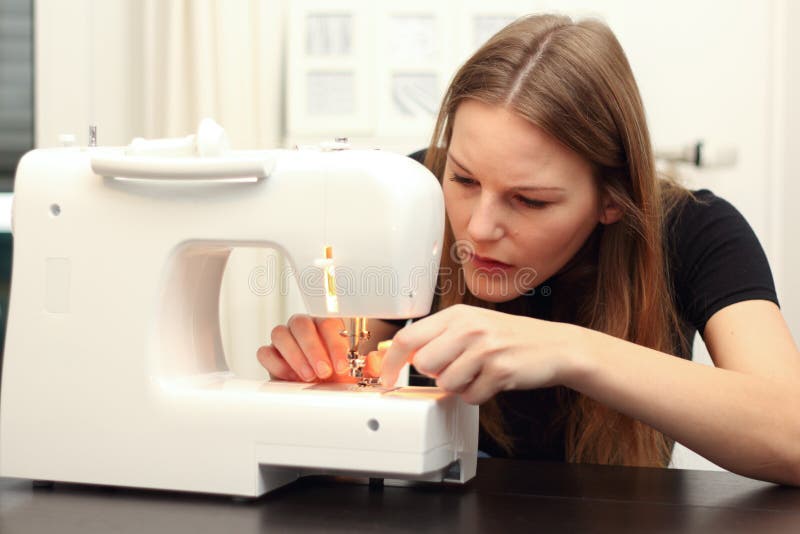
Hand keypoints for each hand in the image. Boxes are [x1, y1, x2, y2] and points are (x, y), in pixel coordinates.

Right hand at [256, 315, 381, 382]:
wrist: (319, 390)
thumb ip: (371, 365)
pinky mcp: (271, 355)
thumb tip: (377, 358)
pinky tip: (290, 376)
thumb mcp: (359, 373)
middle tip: (324, 372)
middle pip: (301, 324)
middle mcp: (304, 328)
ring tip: (309, 376)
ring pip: (280, 333)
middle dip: (313, 349)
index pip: (328, 323)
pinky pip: (265, 352)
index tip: (342, 366)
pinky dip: (276, 364)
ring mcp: (285, 339)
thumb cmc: (337, 376)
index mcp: (326, 326)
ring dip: (295, 355)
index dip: (334, 344)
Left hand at [380, 304, 583, 403]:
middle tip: (458, 367)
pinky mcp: (499, 370)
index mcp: (457, 314)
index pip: (407, 337)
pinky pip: (471, 397)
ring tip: (480, 372)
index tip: (386, 378)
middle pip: (424, 364)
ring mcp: (485, 349)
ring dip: (461, 385)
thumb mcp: (474, 325)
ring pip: (446, 383)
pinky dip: (479, 395)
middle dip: (437, 373)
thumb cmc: (511, 337)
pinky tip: (494, 380)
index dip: (391, 362)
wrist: (556, 346)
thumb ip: (441, 336)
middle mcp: (469, 327)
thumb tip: (406, 356)